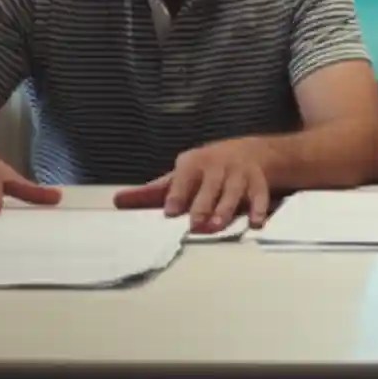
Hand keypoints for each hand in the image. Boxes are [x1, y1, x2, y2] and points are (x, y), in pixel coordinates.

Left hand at [113, 139, 272, 231]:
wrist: (253, 151)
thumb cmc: (207, 169)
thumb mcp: (181, 175)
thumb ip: (152, 192)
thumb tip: (117, 201)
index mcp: (194, 164)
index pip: (183, 178)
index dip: (177, 194)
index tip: (170, 212)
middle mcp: (217, 167)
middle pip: (209, 187)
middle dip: (203, 204)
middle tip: (195, 224)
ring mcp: (239, 174)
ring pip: (233, 192)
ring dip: (226, 209)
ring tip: (217, 226)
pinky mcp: (259, 183)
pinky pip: (260, 196)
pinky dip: (260, 209)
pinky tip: (256, 223)